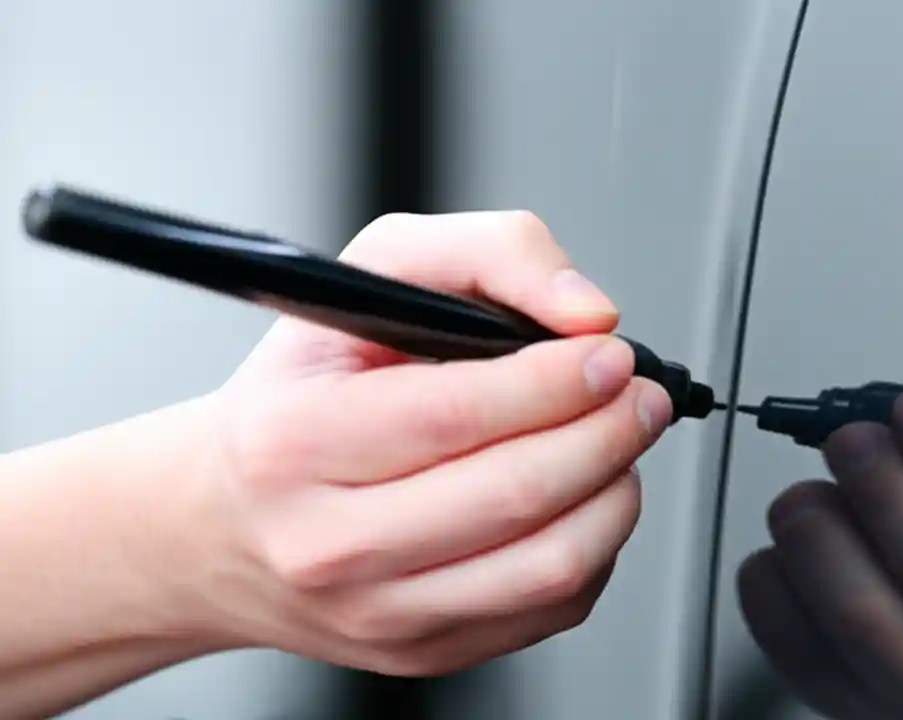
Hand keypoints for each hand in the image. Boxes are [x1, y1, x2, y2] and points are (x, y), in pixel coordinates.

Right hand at [176, 210, 671, 674]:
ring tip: (617, 444)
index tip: (611, 356)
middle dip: (610, 433)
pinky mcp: (423, 649)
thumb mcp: (371, 277)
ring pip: (552, 566)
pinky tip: (578, 501)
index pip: (458, 414)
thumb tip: (585, 313)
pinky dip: (595, 546)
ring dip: (617, 492)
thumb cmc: (301, 396)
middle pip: (518, 494)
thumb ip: (486, 254)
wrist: (226, 517)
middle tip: (638, 396)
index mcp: (297, 440)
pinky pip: (553, 607)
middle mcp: (330, 541)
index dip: (560, 382)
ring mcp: (378, 610)